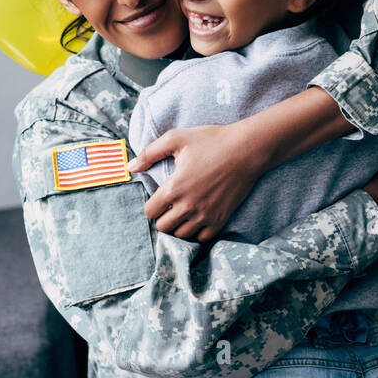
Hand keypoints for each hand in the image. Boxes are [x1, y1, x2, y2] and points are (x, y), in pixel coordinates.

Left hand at [127, 124, 263, 242]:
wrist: (247, 149)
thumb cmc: (211, 140)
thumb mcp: (176, 139)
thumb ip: (149, 153)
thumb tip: (130, 167)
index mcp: (173, 188)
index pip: (149, 212)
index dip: (151, 205)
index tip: (159, 198)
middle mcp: (188, 206)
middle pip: (163, 227)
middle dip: (163, 217)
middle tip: (170, 207)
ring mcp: (205, 215)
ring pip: (181, 236)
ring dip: (178, 226)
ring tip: (183, 214)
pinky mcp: (221, 219)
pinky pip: (202, 239)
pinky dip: (196, 233)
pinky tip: (197, 220)